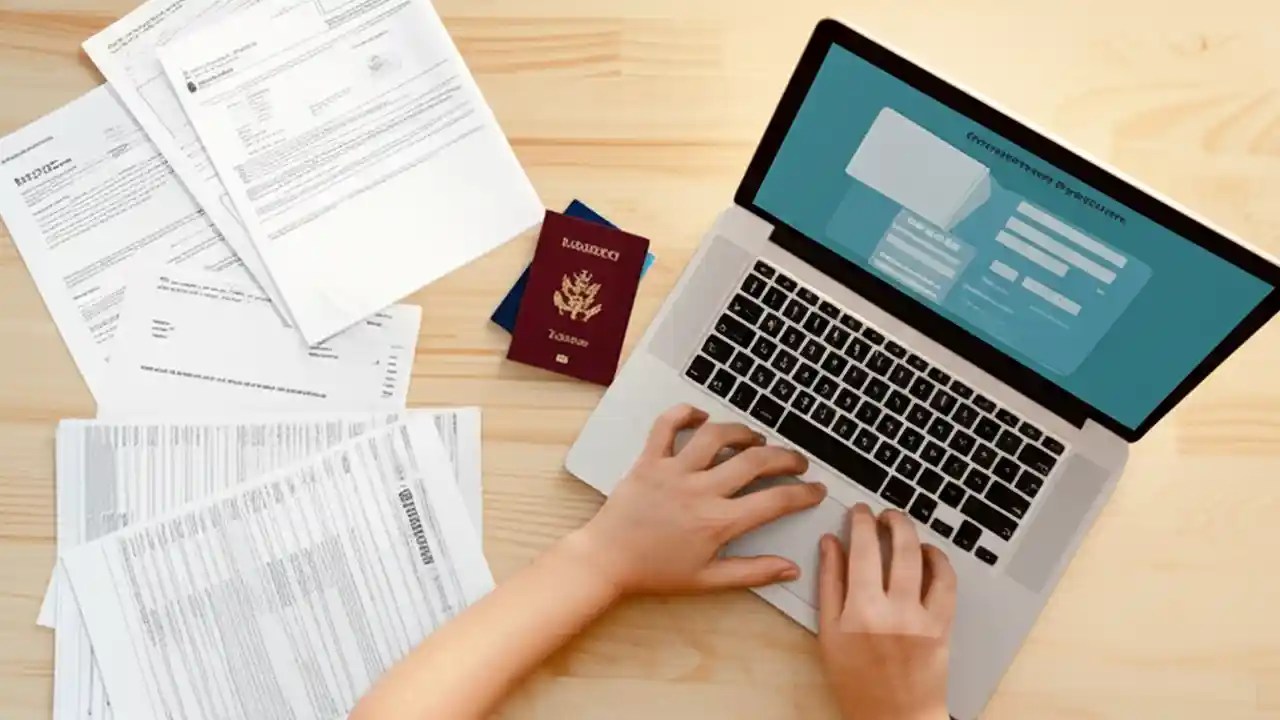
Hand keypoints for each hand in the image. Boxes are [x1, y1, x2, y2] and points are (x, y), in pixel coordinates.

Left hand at [565, 404, 826, 596]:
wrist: (606, 560)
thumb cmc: (654, 572)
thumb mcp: (708, 580)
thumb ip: (752, 572)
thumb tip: (791, 569)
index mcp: (718, 522)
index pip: (774, 501)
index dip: (803, 494)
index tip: (815, 490)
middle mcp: (699, 490)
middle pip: (755, 461)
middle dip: (786, 458)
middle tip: (797, 462)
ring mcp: (673, 471)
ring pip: (717, 435)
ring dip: (743, 432)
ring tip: (756, 439)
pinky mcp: (649, 460)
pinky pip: (667, 425)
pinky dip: (686, 414)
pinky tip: (702, 418)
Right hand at [818, 504, 955, 719]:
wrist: (895, 716)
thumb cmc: (856, 681)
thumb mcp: (828, 633)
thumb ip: (829, 584)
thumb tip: (830, 543)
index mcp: (859, 611)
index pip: (861, 549)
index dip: (861, 522)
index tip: (859, 511)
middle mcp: (893, 610)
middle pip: (897, 546)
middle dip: (892, 520)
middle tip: (884, 514)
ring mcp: (922, 618)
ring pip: (924, 560)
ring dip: (916, 536)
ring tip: (905, 530)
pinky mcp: (942, 626)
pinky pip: (947, 583)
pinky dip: (939, 562)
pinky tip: (929, 556)